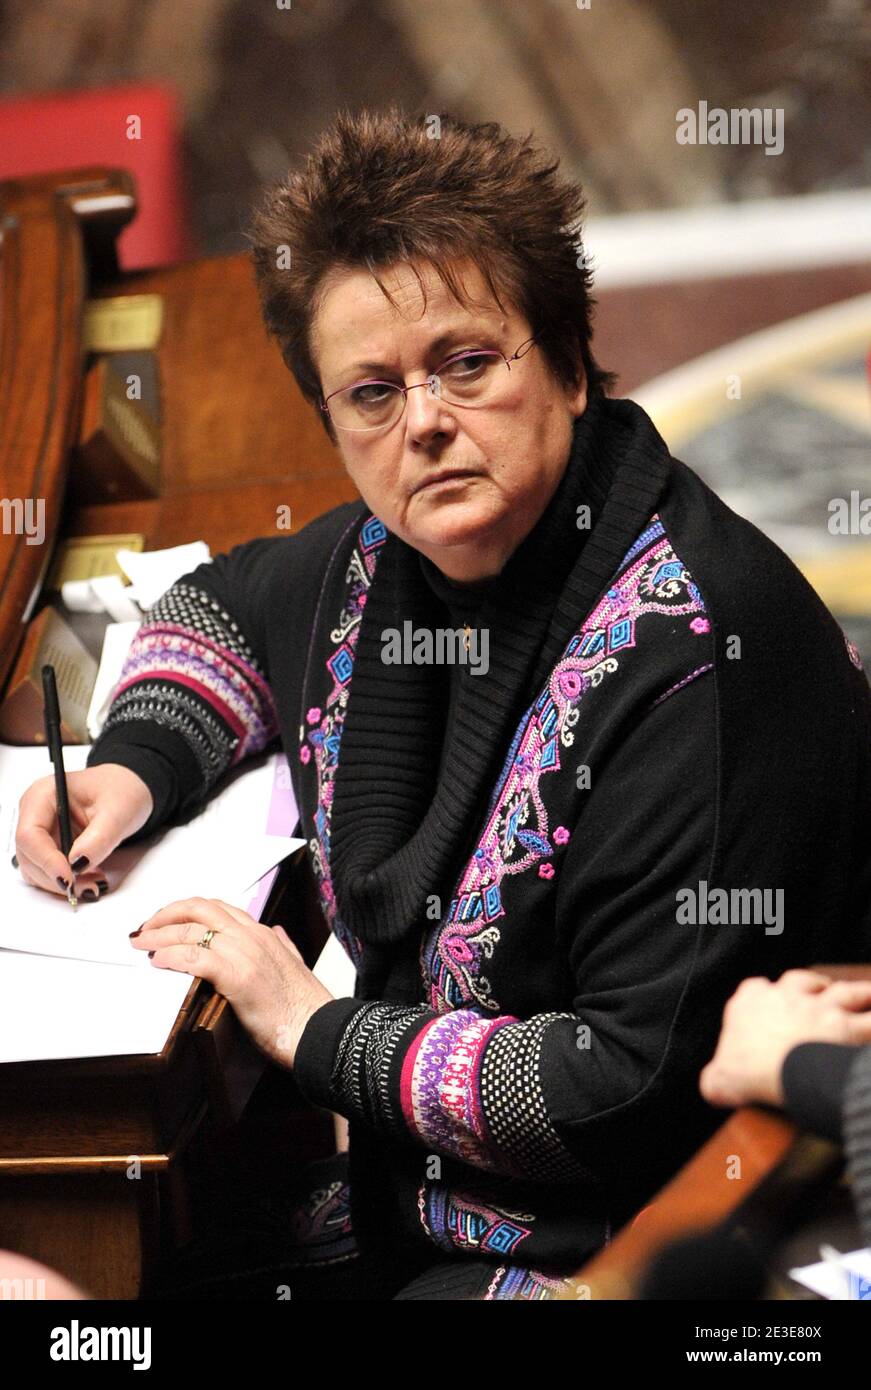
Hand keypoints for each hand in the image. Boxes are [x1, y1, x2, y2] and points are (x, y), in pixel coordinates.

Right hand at [14, 763, 153, 901]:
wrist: (126, 794)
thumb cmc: (120, 791)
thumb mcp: (118, 811)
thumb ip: (99, 837)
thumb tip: (78, 863)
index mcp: (44, 795)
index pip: (30, 834)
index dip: (46, 860)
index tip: (69, 878)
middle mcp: (35, 814)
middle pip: (29, 856)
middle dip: (56, 877)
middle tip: (88, 887)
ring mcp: (40, 832)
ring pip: (36, 869)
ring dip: (61, 883)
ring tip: (93, 882)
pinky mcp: (49, 848)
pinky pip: (47, 873)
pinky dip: (66, 882)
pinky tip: (88, 878)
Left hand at [130, 897, 333, 1067]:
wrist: (320, 1030)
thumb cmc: (305, 1007)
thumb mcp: (295, 964)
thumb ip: (283, 945)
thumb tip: (277, 932)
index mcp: (262, 933)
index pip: (216, 907)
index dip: (184, 910)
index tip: (165, 921)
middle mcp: (252, 936)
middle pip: (198, 909)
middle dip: (165, 915)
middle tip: (145, 930)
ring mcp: (246, 954)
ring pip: (192, 931)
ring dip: (160, 936)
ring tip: (142, 946)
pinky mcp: (239, 978)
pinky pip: (196, 958)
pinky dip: (172, 957)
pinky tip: (159, 963)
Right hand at [699, 968, 870, 1109]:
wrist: (779, 1072)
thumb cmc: (747, 1073)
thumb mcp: (718, 1080)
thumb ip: (715, 1079)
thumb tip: (712, 1087)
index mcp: (749, 1004)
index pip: (753, 988)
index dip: (760, 993)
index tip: (765, 999)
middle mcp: (785, 997)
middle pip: (802, 981)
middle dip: (813, 985)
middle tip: (821, 993)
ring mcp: (819, 1008)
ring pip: (845, 991)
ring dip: (857, 992)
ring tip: (866, 995)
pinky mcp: (847, 1024)